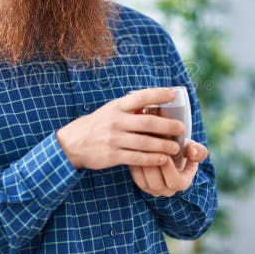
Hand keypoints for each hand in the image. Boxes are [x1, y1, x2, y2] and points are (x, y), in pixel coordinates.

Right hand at [56, 88, 184, 169]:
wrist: (72, 143)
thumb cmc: (98, 125)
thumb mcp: (110, 110)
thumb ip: (129, 108)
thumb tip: (155, 102)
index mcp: (116, 107)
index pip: (141, 97)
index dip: (158, 94)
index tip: (174, 94)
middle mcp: (116, 121)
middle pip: (148, 122)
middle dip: (168, 125)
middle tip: (181, 128)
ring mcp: (113, 139)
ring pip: (145, 142)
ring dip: (164, 145)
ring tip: (175, 148)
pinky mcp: (112, 156)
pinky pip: (137, 158)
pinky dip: (152, 159)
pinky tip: (162, 159)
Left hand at [129, 140, 208, 196]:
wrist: (169, 150)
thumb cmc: (183, 149)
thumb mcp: (193, 148)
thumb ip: (198, 150)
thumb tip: (191, 151)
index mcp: (182, 184)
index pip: (175, 181)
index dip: (169, 168)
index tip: (164, 153)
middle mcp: (167, 190)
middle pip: (156, 183)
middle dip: (152, 166)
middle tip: (147, 150)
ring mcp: (153, 189)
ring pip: (144, 182)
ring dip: (141, 166)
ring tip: (139, 150)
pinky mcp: (142, 183)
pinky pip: (136, 177)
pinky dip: (134, 166)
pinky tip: (133, 152)